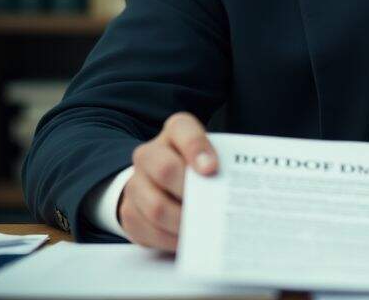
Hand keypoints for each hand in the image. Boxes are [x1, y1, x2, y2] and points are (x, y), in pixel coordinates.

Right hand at [119, 112, 216, 250]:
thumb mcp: (213, 156)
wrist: (162, 183)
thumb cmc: (198, 168)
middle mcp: (150, 153)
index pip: (182, 129)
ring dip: (183, 222)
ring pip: (156, 207)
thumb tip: (239, 190)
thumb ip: (224, 164)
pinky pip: (148, 229)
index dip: (196, 148)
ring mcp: (135, 182)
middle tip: (211, 209)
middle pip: (165, 169)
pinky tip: (188, 239)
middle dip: (190, 193)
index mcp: (176, 132)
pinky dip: (171, 239)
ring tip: (204, 229)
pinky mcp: (129, 211)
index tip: (212, 169)